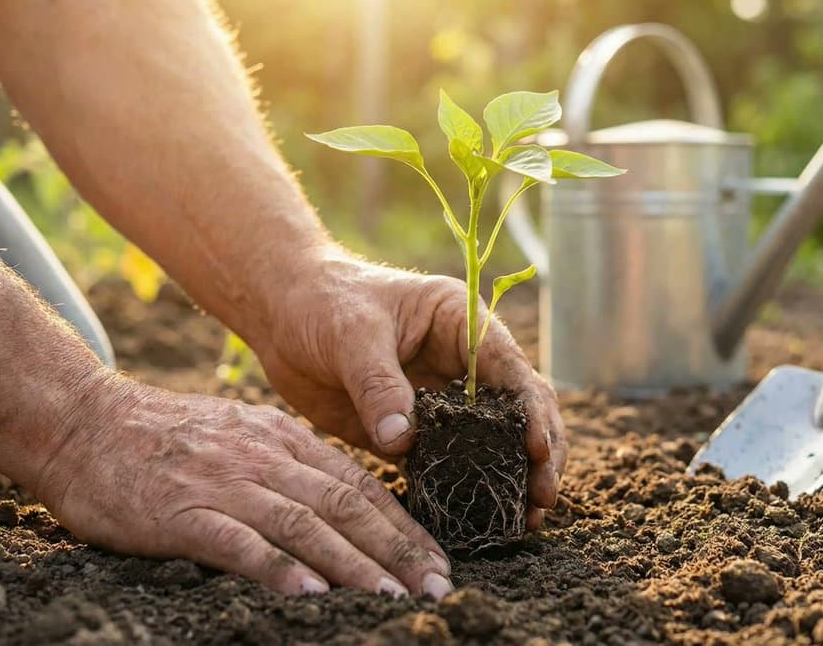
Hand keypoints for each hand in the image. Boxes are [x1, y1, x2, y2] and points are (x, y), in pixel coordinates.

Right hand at [33, 378, 452, 596]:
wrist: (82, 421)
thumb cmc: (163, 439)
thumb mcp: (239, 436)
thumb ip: (287, 467)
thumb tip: (341, 508)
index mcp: (282, 439)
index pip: (358, 486)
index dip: (404, 526)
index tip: (438, 561)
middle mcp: (263, 458)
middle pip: (345, 506)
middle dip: (398, 550)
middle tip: (438, 587)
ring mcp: (224, 483)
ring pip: (305, 524)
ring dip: (354, 564)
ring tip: (392, 597)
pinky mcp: (182, 511)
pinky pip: (239, 542)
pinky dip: (279, 569)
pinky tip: (310, 595)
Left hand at [253, 250, 566, 529]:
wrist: (282, 316)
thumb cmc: (323, 302)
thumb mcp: (351, 333)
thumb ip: (378, 385)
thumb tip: (402, 441)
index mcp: (462, 323)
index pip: (510, 368)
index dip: (530, 409)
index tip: (537, 450)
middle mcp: (464, 363)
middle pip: (519, 409)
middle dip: (538, 452)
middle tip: (540, 498)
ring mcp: (443, 400)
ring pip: (493, 442)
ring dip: (511, 477)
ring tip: (526, 518)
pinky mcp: (415, 432)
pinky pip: (448, 464)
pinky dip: (464, 489)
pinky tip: (479, 520)